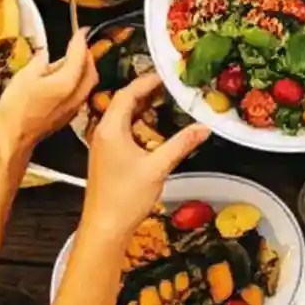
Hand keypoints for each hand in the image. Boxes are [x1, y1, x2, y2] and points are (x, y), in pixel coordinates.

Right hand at [0, 29, 97, 161]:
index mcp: (66, 83)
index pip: (80, 56)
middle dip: (87, 55)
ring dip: (84, 69)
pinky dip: (79, 81)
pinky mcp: (69, 115)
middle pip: (91, 71)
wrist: (13, 138)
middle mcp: (76, 95)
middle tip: (79, 44)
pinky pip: (81, 93)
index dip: (81, 40)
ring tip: (71, 59)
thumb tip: (46, 55)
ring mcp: (74, 107)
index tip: (82, 30)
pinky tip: (65, 78)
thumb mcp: (24, 76)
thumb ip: (41, 62)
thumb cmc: (15, 107)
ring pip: (88, 83)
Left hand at [79, 74, 210, 245]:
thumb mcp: (158, 168)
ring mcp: (102, 146)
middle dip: (145, 92)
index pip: (127, 94)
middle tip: (167, 87)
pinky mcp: (106, 158)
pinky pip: (121, 131)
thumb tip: (201, 129)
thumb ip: (181, 144)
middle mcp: (103, 134)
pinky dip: (137, 124)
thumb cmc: (123, 199)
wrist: (104, 227)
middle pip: (123, 102)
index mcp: (111, 129)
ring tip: (162, 103)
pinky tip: (152, 131)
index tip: (164, 76)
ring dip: (141, 109)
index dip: (146, 81)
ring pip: (122, 117)